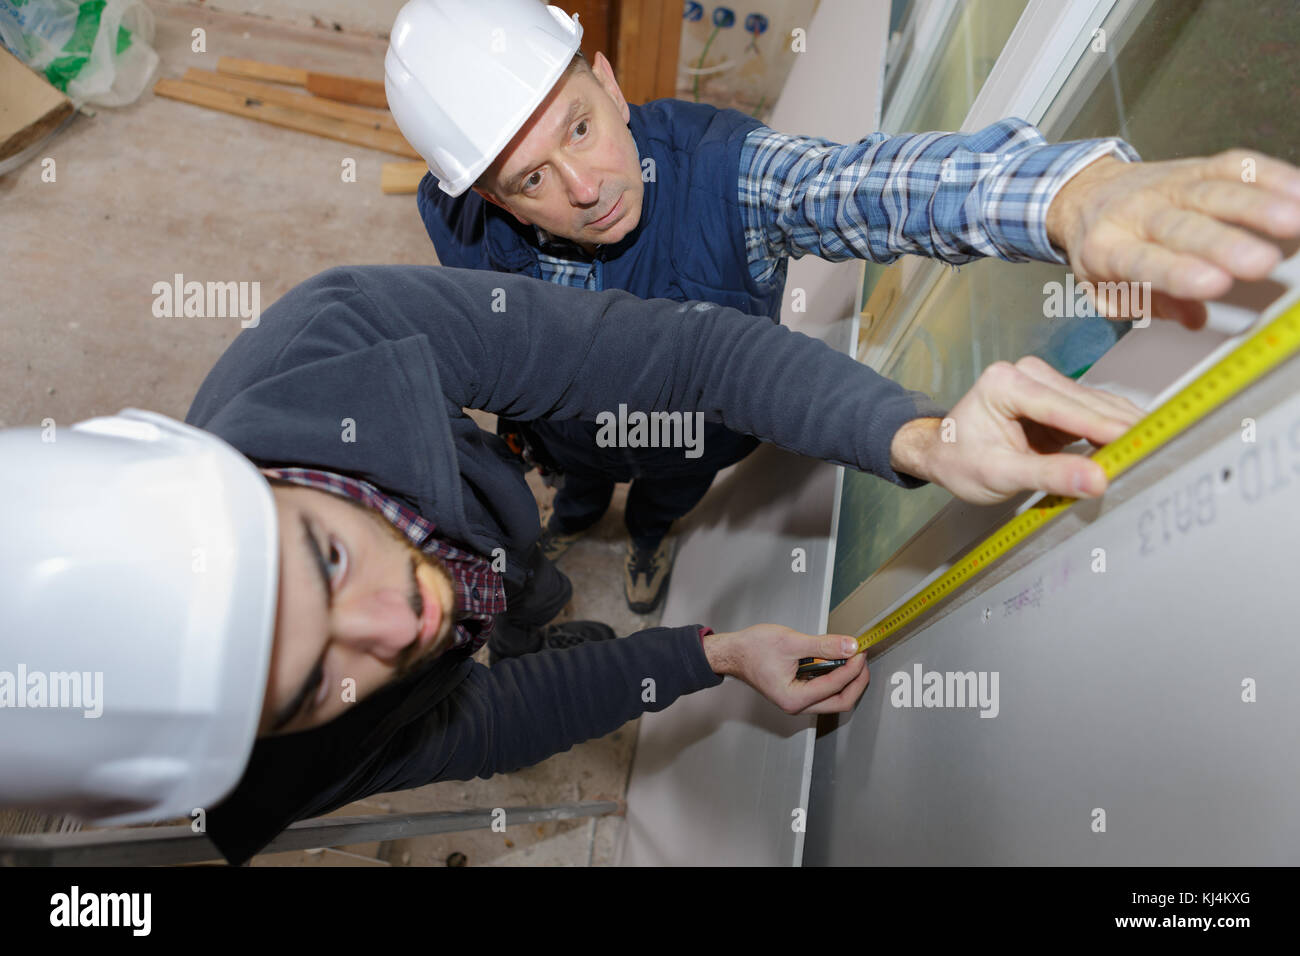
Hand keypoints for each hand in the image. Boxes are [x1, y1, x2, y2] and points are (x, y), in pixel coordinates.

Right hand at [702, 623, 867, 714]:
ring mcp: (798, 701)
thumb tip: (849, 646)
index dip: (852, 668)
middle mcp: (797, 706)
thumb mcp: (791, 642)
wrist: (733, 652)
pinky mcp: (798, 693)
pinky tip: (839, 662)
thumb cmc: (753, 649)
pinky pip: (824, 691)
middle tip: (862, 659)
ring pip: (834, 699)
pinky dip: (836, 678)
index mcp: (794, 698)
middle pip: (840, 702)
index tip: (860, 651)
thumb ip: (823, 645)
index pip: (835, 687)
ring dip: (847, 680)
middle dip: (856, 681)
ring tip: (853, 658)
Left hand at [889, 355, 1144, 504]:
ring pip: (1098, 405)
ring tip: (1158, 448)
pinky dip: (1114, 432)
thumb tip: (1097, 479)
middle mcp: (1027, 374)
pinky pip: (1094, 414)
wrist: (943, 454)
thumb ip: (1050, 476)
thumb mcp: (1000, 475)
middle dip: (1123, 429)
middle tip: (1162, 450)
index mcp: (1006, 383)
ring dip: (1125, 429)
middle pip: (1088, 403)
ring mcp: (1044, 383)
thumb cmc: (959, 460)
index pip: (1066, 407)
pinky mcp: (1057, 398)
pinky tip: (1135, 446)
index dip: (1106, 427)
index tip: (1140, 441)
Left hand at [1046, 150, 1299, 328]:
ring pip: (1213, 191)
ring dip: (1257, 205)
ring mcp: (1168, 187)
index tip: (1214, 286)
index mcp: (1108, 248)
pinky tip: (1298, 189)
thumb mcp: (1104, 290)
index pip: (1143, 262)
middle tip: (1260, 263)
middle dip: (1224, 244)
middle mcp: (1137, 213)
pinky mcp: (1195, 166)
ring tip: (1293, 221)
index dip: (1179, 273)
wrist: (1083, 193)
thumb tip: (1192, 317)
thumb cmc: (1102, 247)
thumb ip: (1145, 305)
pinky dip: (1268, 174)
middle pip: (1182, 226)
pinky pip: (1232, 165)